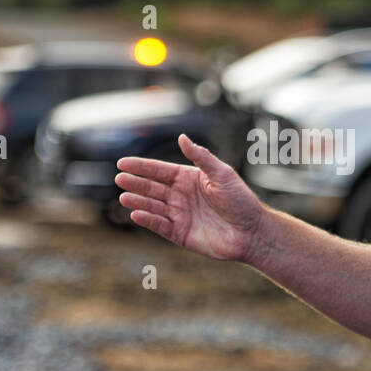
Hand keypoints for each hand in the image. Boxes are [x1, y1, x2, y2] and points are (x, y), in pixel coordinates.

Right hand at [115, 133, 266, 262]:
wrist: (251, 232)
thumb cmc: (241, 201)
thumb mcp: (222, 174)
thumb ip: (201, 157)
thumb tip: (182, 137)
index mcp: (189, 178)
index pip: (160, 170)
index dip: (141, 166)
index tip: (122, 163)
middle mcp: (181, 195)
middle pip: (152, 187)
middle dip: (135, 183)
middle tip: (119, 178)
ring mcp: (179, 215)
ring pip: (153, 206)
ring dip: (138, 201)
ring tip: (124, 197)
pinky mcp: (180, 234)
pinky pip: (160, 226)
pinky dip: (148, 220)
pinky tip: (136, 214)